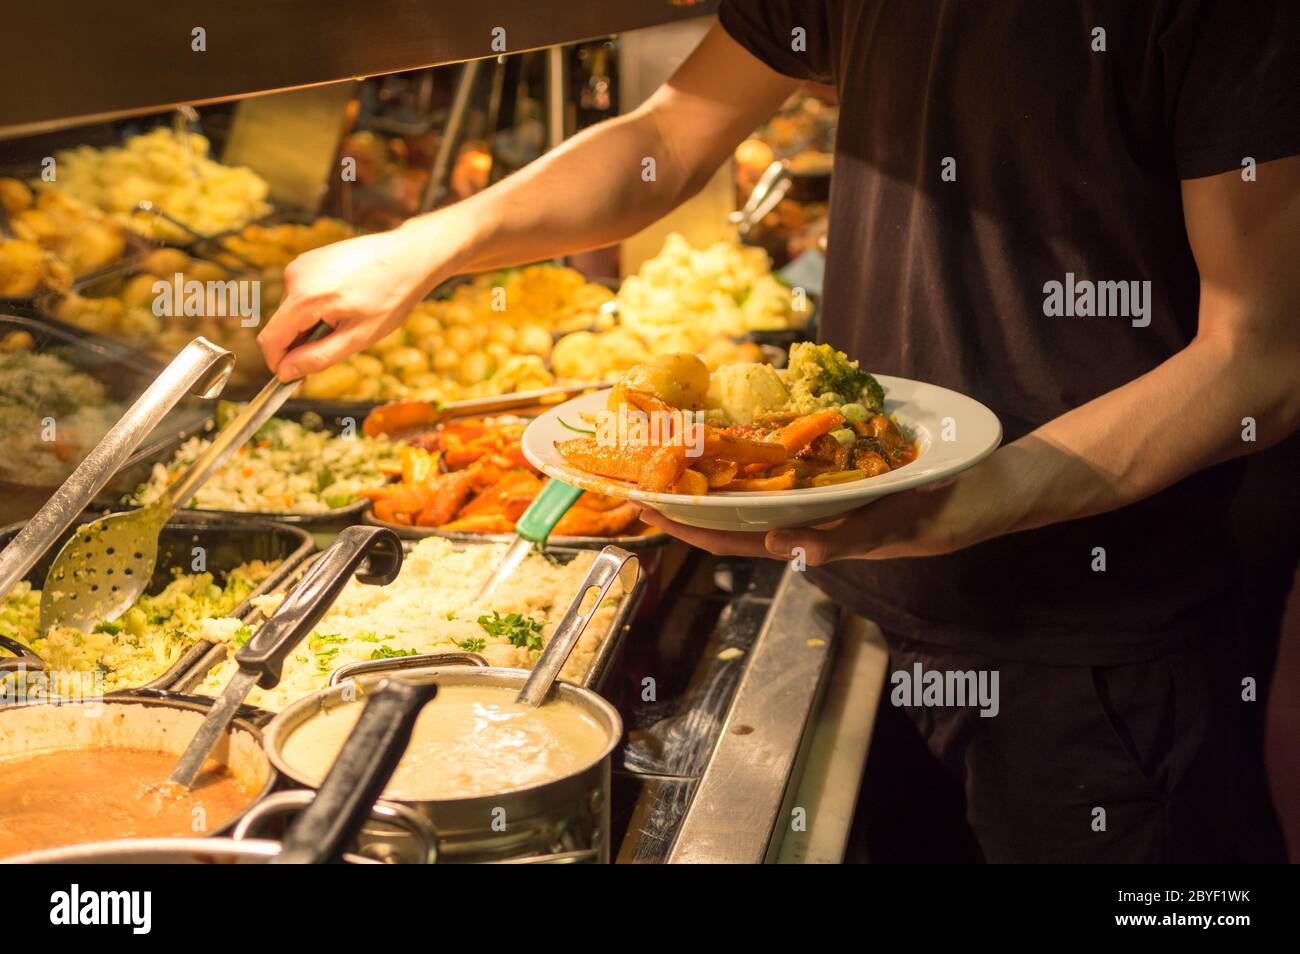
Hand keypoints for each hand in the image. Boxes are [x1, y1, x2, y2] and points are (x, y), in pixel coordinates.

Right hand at [256, 219, 456, 380]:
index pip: (269, 341)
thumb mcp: (359, 337)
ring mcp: (300, 265)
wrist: (409, 255)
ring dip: (313, 324)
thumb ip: (318, 357)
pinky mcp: (308, 260)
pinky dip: (316, 307)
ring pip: (292, 311)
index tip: (296, 377)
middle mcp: (294, 277)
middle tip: (341, 340)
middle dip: (303, 343)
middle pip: (281, 326)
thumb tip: (286, 373)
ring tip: (348, 315)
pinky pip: (301, 294)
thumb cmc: (391, 296)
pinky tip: (345, 301)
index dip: (279, 364)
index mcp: (305, 298)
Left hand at [637, 451, 1019, 563]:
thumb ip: (844, 538)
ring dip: (710, 471)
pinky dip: (753, 445)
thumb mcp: (901, 525)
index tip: (646, 511)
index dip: (688, 530)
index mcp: (814, 536)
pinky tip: (727, 426)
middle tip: (634, 470)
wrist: (991, 486)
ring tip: (665, 446)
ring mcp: (819, 493)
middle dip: (684, 497)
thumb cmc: (947, 511)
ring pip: (752, 486)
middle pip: (731, 513)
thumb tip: (782, 546)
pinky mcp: (836, 467)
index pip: (735, 541)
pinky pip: (785, 458)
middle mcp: (807, 516)